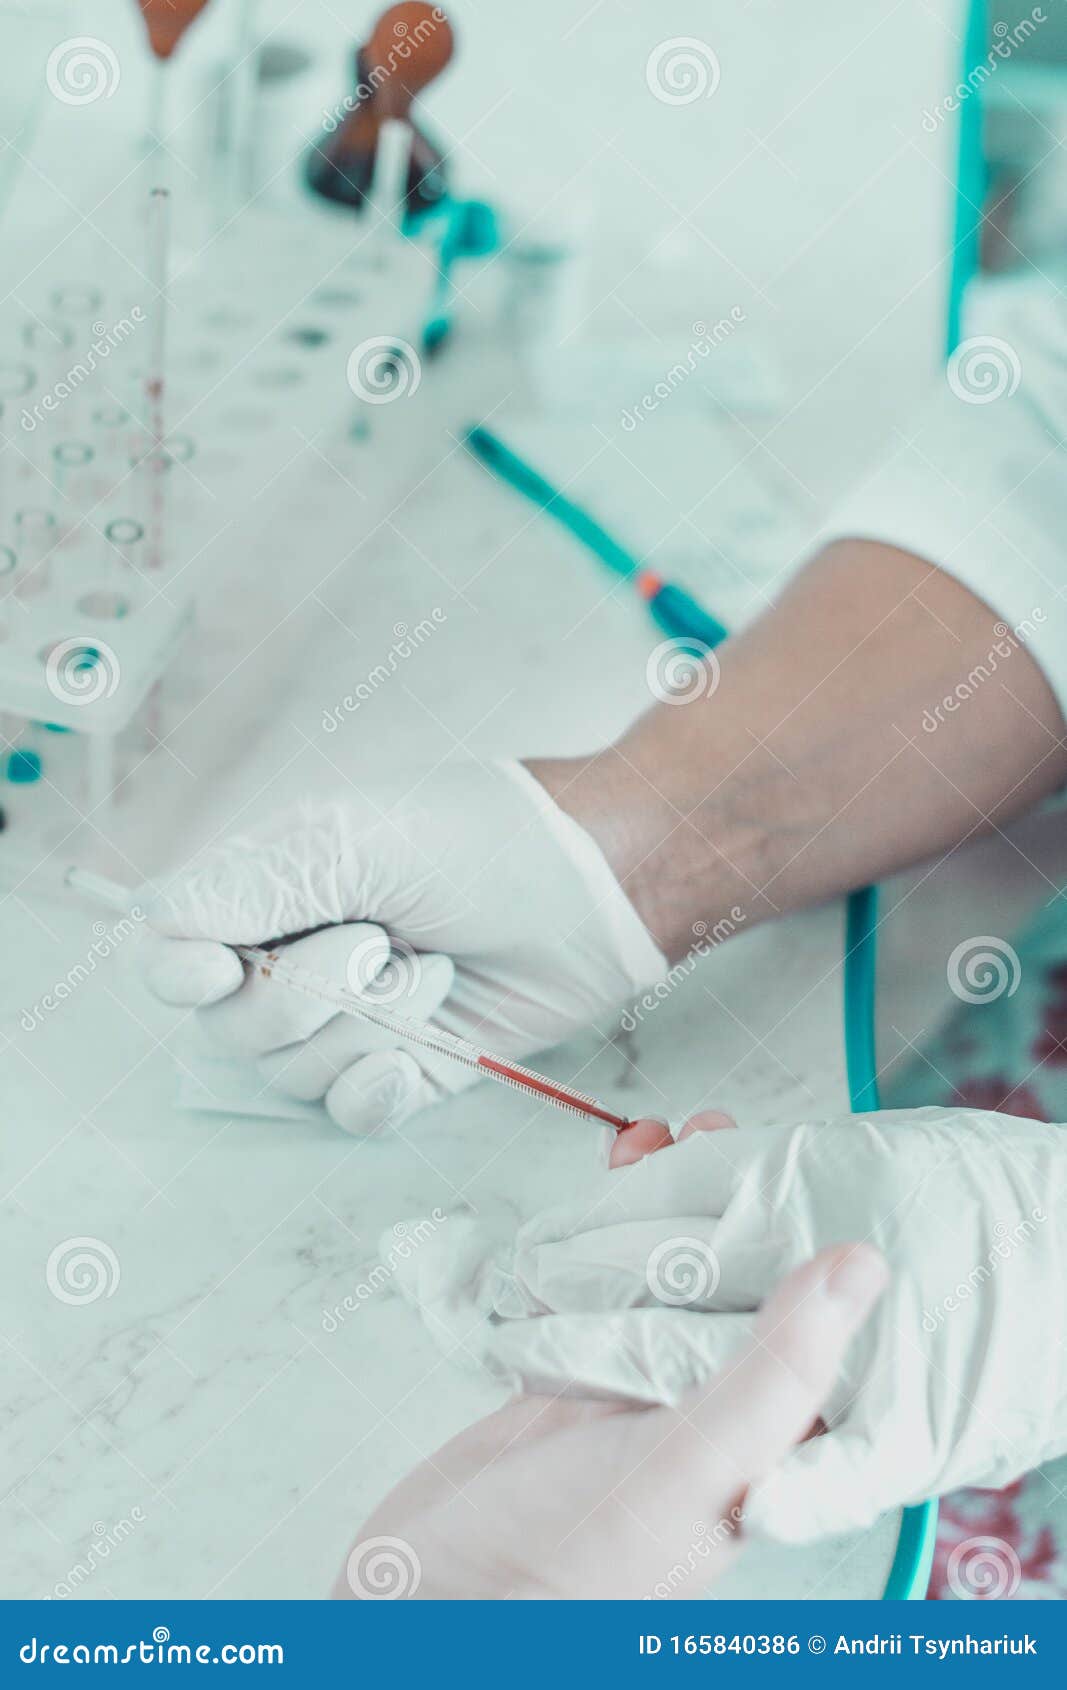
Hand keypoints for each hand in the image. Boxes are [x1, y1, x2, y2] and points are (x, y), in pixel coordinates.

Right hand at [139, 760, 662, 1133]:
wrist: (597, 890)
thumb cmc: (484, 839)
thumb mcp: (360, 841)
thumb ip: (255, 885)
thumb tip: (154, 922)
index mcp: (271, 890)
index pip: (173, 950)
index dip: (178, 974)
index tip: (213, 972)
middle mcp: (297, 959)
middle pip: (228, 1028)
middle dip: (305, 995)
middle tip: (379, 941)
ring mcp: (351, 1021)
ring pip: (290, 1075)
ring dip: (367, 1029)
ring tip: (433, 970)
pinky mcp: (406, 1067)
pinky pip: (348, 1111)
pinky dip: (380, 1087)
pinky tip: (421, 1055)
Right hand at [492, 1106, 1066, 1540]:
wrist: (429, 1615)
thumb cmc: (569, 1575)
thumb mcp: (690, 1468)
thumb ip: (774, 1373)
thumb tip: (860, 1268)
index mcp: (755, 1444)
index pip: (804, 1325)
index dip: (805, 1234)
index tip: (797, 1157)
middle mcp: (697, 1415)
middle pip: (728, 1283)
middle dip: (724, 1199)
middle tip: (714, 1130)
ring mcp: (624, 1395)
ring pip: (656, 1276)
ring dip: (658, 1204)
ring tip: (653, 1140)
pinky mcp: (559, 1384)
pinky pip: (589, 1289)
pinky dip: (591, 1233)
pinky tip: (595, 1190)